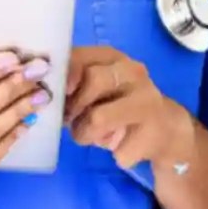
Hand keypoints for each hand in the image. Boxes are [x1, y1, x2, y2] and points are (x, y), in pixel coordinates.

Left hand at [63, 46, 195, 170]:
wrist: (166, 128)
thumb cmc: (117, 104)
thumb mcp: (96, 84)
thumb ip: (73, 80)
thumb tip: (41, 91)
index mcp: (113, 57)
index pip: (80, 55)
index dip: (62, 76)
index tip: (54, 93)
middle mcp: (133, 72)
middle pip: (93, 80)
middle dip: (73, 106)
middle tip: (69, 119)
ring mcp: (147, 101)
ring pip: (99, 117)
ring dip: (84, 133)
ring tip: (87, 135)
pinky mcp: (154, 132)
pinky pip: (117, 149)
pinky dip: (113, 153)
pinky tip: (121, 146)